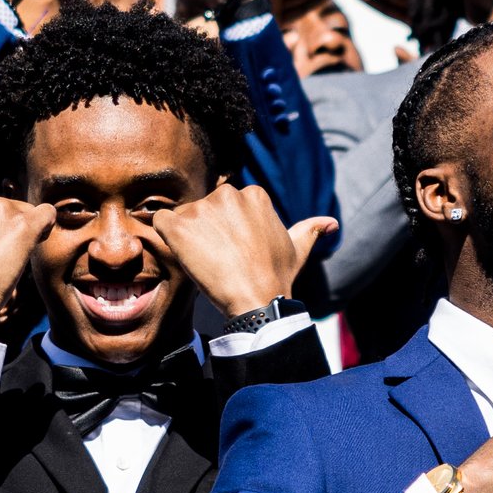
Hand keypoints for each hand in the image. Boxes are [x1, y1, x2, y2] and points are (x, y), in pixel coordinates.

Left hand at [142, 182, 333, 319]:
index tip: (233, 250)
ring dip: (189, 237)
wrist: (256, 298)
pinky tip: (183, 255)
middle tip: (219, 258)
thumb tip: (331, 223)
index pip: (226, 206)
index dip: (226, 229)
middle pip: (205, 209)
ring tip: (205, 262)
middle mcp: (227, 194)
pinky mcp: (178, 225)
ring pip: (184, 217)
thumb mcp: (298, 248)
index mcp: (252, 194)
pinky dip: (167, 237)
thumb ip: (310, 229)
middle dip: (207, 230)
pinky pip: (161, 222)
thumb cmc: (277, 275)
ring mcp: (202, 208)